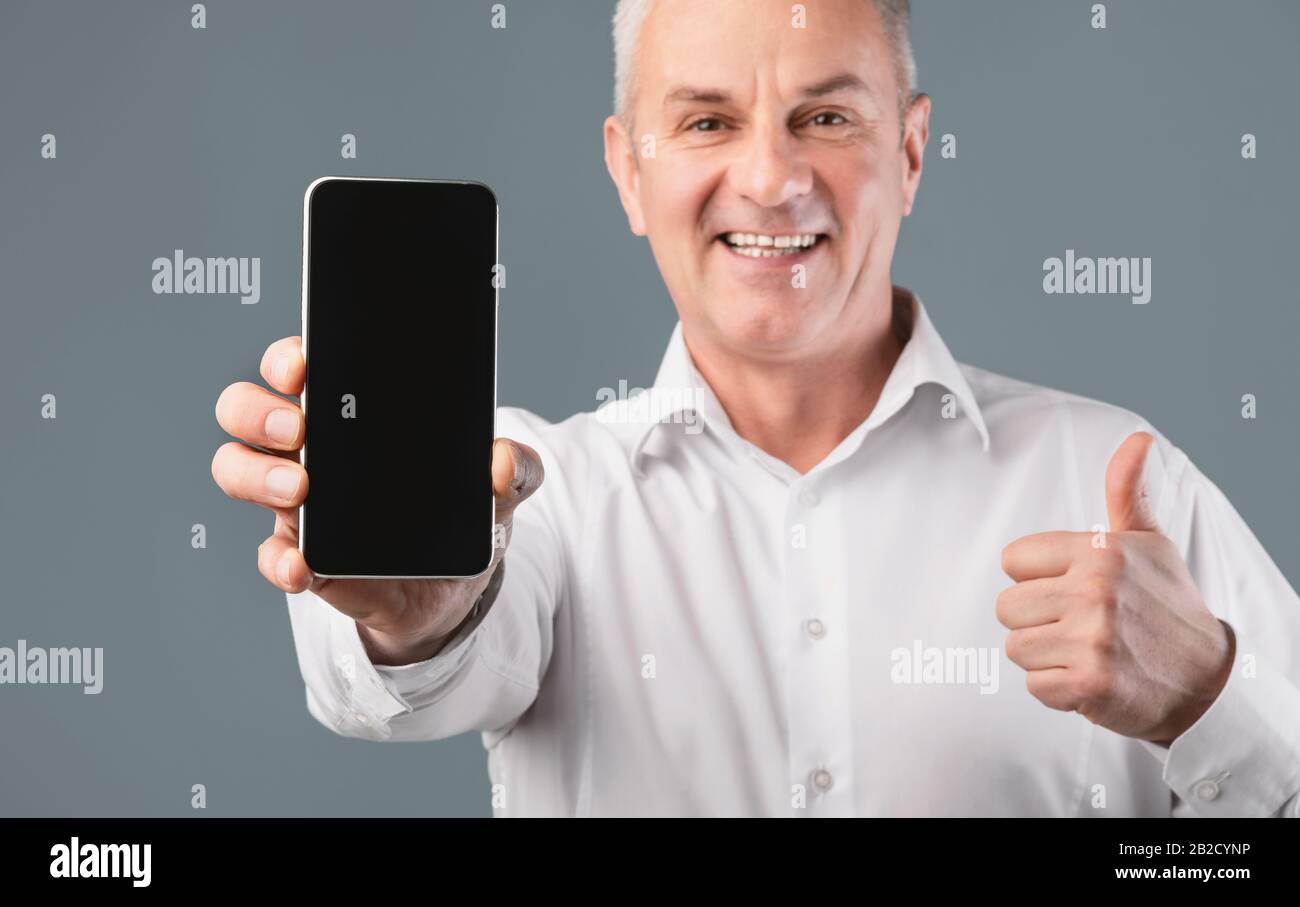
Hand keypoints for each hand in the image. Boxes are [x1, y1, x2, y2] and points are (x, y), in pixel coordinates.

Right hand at [211, 336, 544, 664]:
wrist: (453, 587)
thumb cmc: (458, 513)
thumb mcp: (498, 485)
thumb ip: (513, 466)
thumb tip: (500, 459)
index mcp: (349, 412)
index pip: (298, 365)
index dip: (288, 356)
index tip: (304, 364)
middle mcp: (310, 448)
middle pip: (246, 409)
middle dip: (258, 410)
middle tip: (299, 427)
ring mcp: (298, 503)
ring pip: (238, 470)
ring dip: (256, 475)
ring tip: (301, 489)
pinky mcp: (305, 557)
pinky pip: (272, 555)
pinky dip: (280, 561)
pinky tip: (304, 564)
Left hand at [996, 431, 1234, 744]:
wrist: (1207, 679)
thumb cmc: (1169, 604)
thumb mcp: (1151, 542)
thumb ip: (1127, 491)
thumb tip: (1137, 440)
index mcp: (1099, 551)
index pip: (1013, 560)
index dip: (1036, 578)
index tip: (1070, 588)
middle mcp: (1094, 590)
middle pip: (1006, 606)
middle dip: (1036, 620)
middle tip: (1078, 625)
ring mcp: (1092, 639)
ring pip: (1016, 646)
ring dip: (1045, 656)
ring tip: (1085, 651)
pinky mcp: (1089, 683)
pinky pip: (1034, 685)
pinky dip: (1057, 690)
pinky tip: (1090, 679)